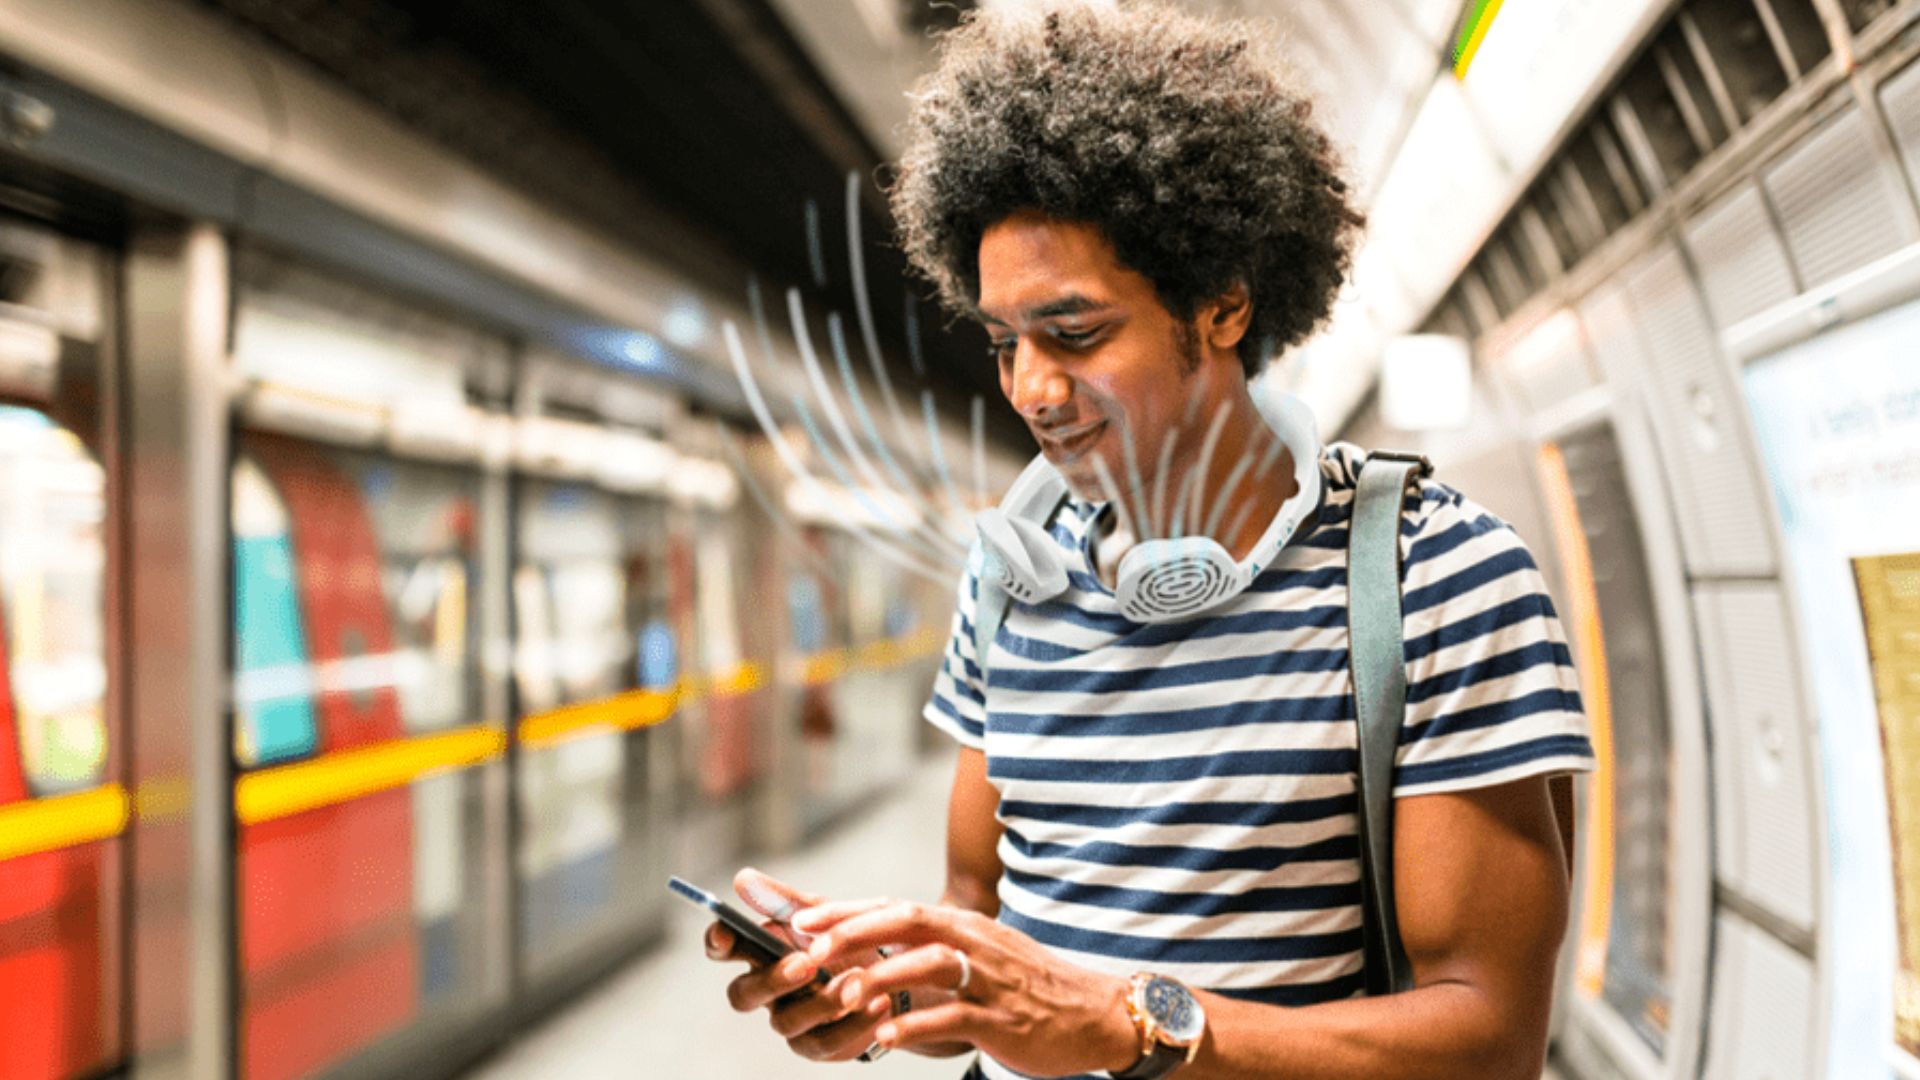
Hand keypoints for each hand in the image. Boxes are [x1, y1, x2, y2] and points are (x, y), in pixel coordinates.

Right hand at [701, 869, 895, 1061]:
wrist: (897, 970)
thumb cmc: (846, 937)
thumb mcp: (822, 912)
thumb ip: (783, 900)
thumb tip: (742, 878)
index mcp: (762, 949)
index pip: (724, 948)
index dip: (718, 943)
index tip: (725, 934)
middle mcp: (768, 988)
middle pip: (743, 994)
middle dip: (772, 979)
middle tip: (806, 964)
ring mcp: (790, 1019)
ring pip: (786, 1020)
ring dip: (821, 1000)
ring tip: (856, 979)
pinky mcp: (817, 1045)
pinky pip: (824, 1042)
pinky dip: (852, 1023)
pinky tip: (877, 1002)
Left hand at [793, 897, 1140, 1075]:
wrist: (1095, 1014)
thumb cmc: (1028, 987)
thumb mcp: (981, 954)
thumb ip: (933, 948)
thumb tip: (874, 952)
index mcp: (963, 925)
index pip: (896, 907)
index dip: (848, 911)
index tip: (801, 918)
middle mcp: (973, 941)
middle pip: (907, 921)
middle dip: (854, 932)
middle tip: (809, 949)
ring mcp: (989, 979)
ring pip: (929, 965)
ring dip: (882, 977)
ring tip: (842, 995)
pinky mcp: (1002, 1018)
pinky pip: (954, 1017)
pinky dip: (917, 1025)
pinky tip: (886, 1038)